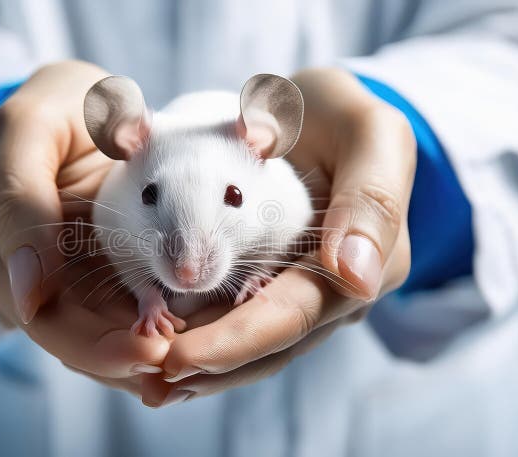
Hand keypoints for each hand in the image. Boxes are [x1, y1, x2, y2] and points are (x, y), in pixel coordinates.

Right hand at [0, 61, 168, 393]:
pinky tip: (197, 335)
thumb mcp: (23, 134)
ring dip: (149, 357)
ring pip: (105, 343)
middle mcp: (30, 283)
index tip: (152, 351)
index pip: (46, 322)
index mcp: (2, 256)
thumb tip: (25, 295)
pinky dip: (160, 331)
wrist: (85, 108)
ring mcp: (69, 286)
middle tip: (189, 362)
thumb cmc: (52, 112)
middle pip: (79, 346)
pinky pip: (129, 320)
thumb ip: (18, 203)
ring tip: (200, 359)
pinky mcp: (103, 281)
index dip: (96, 347)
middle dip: (132, 360)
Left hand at [141, 67, 415, 406]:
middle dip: (209, 367)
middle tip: (147, 381)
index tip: (178, 358)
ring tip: (144, 380)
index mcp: (363, 263)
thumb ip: (373, 196)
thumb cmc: (344, 119)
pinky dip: (199, 336)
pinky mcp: (272, 285)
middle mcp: (333, 290)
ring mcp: (302, 291)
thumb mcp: (371, 133)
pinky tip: (157, 347)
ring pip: (250, 344)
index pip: (292, 315)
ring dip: (200, 366)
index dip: (236, 342)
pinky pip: (236, 320)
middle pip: (267, 344)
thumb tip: (357, 276)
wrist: (322, 118)